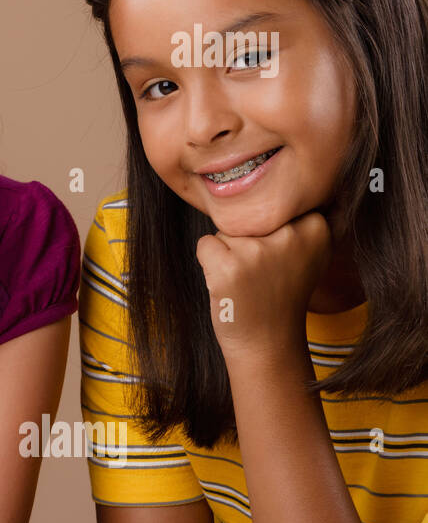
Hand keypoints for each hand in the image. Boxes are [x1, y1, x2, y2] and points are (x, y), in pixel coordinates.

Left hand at [194, 211, 330, 367]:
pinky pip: (206, 244)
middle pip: (250, 213)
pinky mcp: (228, 267)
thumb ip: (307, 220)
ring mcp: (257, 252)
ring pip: (227, 230)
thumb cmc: (282, 293)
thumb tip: (308, 179)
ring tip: (249, 281)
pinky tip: (231, 285)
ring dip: (230, 252)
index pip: (275, 201)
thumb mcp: (312, 253)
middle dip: (249, 239)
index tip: (282, 259)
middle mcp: (289, 236)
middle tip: (264, 274)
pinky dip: (210, 262)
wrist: (268, 343)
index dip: (271, 229)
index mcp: (316, 229)